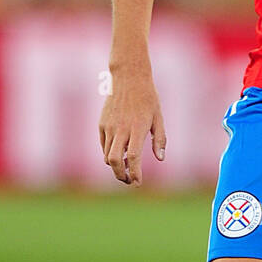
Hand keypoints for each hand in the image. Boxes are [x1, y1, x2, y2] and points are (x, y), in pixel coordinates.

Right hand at [99, 69, 166, 184]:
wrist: (128, 78)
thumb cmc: (148, 98)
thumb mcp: (159, 117)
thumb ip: (160, 139)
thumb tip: (160, 158)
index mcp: (137, 128)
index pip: (134, 156)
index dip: (134, 173)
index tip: (137, 182)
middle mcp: (121, 129)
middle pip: (114, 161)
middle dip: (120, 175)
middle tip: (128, 180)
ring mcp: (109, 127)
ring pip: (107, 155)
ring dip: (116, 166)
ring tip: (127, 167)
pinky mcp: (102, 124)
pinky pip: (104, 145)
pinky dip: (110, 153)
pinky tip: (121, 152)